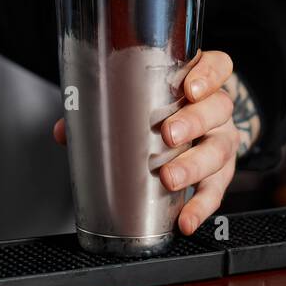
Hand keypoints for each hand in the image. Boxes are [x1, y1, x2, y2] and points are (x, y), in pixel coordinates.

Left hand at [52, 49, 258, 235]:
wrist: (200, 129)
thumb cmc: (164, 108)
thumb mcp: (142, 98)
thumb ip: (102, 108)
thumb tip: (63, 131)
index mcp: (199, 80)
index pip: (218, 67)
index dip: (208, 76)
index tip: (190, 88)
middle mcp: (217, 108)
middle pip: (218, 109)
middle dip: (193, 121)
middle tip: (168, 134)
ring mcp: (222, 139)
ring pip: (219, 149)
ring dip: (195, 165)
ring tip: (170, 178)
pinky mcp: (222, 173)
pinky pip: (216, 190)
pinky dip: (201, 206)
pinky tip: (186, 218)